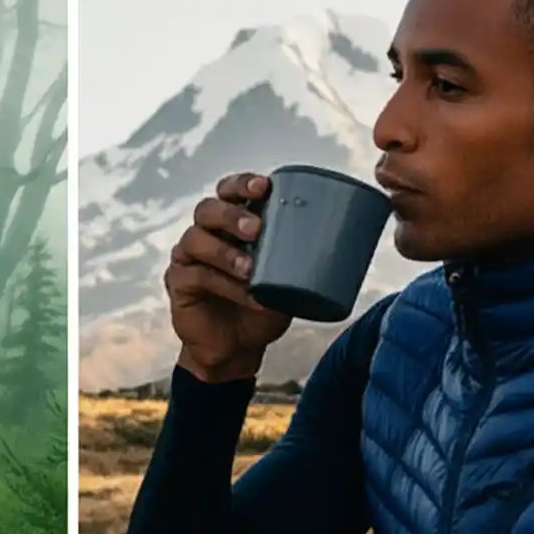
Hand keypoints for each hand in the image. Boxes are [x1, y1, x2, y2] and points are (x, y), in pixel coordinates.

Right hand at [164, 172, 291, 382]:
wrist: (237, 349)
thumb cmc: (262, 307)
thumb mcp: (287, 280)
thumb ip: (302, 259)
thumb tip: (353, 240)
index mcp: (230, 224)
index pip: (229, 192)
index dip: (242, 184)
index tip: (264, 187)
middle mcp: (205, 234)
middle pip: (207, 210)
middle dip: (231, 215)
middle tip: (257, 228)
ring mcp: (188, 258)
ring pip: (196, 240)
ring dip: (225, 252)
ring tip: (250, 269)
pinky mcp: (179, 284)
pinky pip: (196, 277)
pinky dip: (225, 285)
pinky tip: (247, 295)